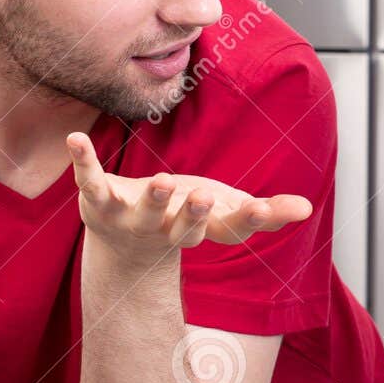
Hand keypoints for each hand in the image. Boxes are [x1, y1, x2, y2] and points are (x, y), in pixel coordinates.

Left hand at [66, 132, 311, 264]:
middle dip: (192, 214)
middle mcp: (165, 231)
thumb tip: (308, 209)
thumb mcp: (227, 214)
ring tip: (162, 180)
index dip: (249, 221)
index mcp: (202, 231)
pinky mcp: (100, 201)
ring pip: (140, 211)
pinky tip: (75, 137)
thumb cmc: (185, 218)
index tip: (263, 208)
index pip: (230, 231)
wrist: (123, 244)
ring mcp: (130, 219)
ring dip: (151, 197)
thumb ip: (266, 213)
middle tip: (202, 196)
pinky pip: (90, 181)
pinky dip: (83, 160)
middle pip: (182, 229)